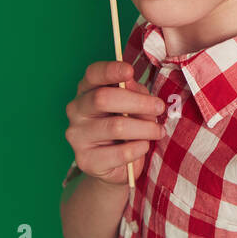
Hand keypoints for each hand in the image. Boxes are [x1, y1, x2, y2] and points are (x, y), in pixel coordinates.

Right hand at [64, 60, 164, 186]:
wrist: (119, 167)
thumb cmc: (128, 128)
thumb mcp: (134, 105)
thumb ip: (135, 93)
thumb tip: (133, 86)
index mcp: (87, 90)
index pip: (92, 74)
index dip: (110, 70)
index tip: (130, 71)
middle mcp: (76, 111)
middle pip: (103, 98)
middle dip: (138, 102)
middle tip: (160, 107)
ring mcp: (77, 136)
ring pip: (116, 126)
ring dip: (145, 128)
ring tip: (158, 131)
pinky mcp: (86, 160)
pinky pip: (119, 153)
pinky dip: (138, 148)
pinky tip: (144, 146)